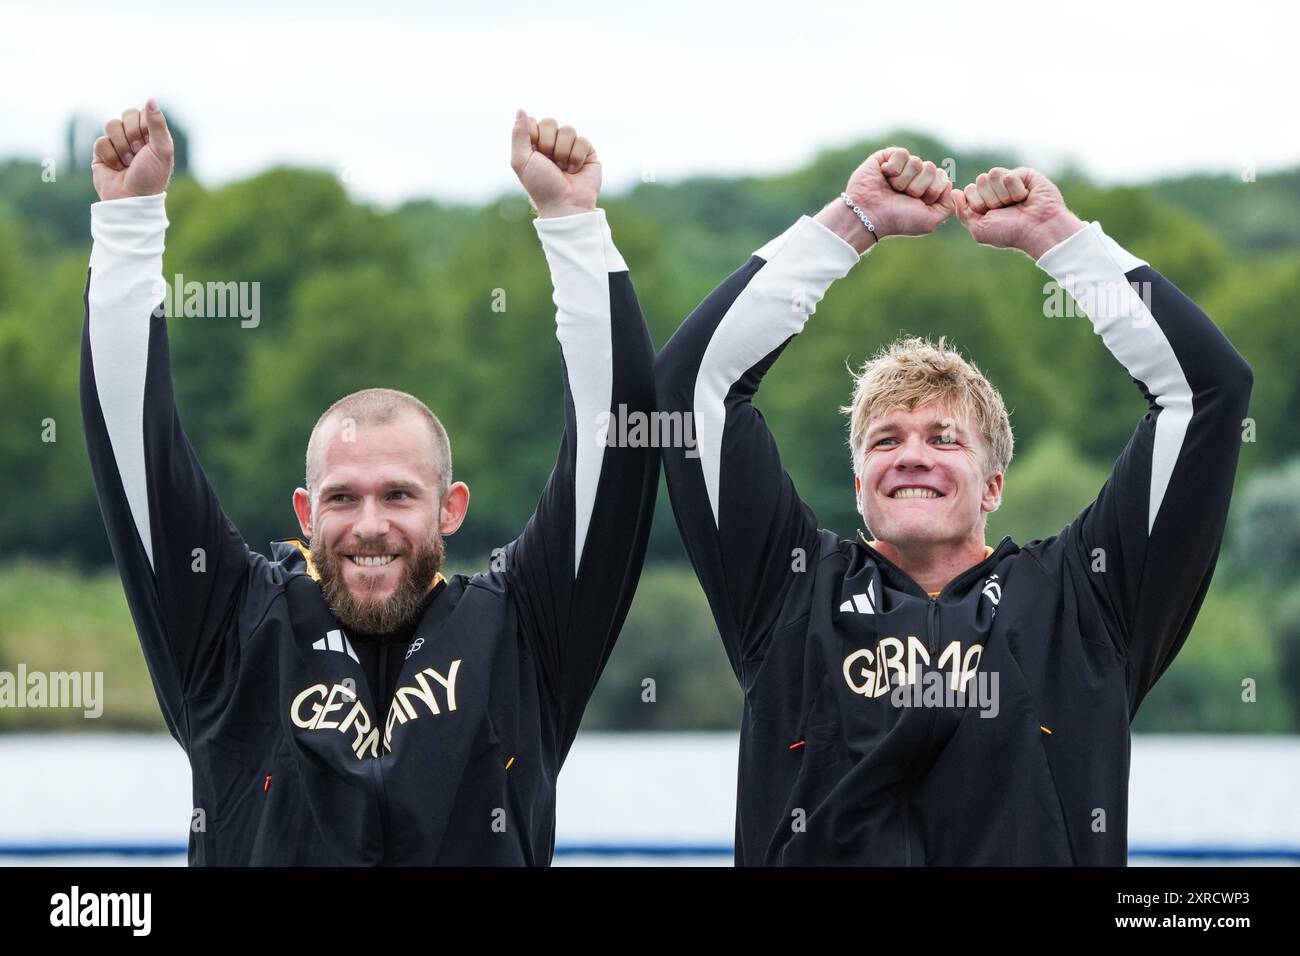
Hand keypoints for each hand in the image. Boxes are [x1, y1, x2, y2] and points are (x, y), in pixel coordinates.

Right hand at [92, 99, 173, 200]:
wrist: (131, 199)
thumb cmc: (151, 176)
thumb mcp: (162, 150)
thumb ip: (157, 124)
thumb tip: (151, 99)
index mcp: (151, 134)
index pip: (140, 112)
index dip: (142, 127)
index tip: (148, 145)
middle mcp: (134, 136)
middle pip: (124, 116)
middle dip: (131, 137)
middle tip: (137, 155)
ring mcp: (117, 143)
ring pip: (110, 125)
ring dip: (121, 148)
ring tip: (128, 163)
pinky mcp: (102, 152)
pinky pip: (100, 141)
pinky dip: (110, 156)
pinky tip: (116, 168)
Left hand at [510, 110, 599, 217]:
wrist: (565, 204)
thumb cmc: (541, 186)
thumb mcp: (521, 160)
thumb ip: (519, 133)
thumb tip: (520, 108)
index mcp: (535, 144)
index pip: (533, 122)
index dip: (534, 136)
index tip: (535, 155)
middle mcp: (552, 143)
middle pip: (550, 122)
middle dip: (549, 144)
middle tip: (550, 164)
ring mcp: (570, 147)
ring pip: (568, 130)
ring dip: (563, 153)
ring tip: (563, 169)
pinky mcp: (587, 152)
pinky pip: (582, 140)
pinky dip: (576, 157)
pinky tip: (575, 171)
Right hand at [815, 147, 954, 252]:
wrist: (869, 215)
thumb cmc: (897, 220)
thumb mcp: (930, 221)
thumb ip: (948, 205)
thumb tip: (950, 184)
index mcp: (926, 190)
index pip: (943, 178)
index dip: (932, 191)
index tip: (918, 203)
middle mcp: (915, 177)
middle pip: (932, 169)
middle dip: (918, 187)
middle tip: (902, 197)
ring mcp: (901, 167)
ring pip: (917, 162)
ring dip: (903, 180)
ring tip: (891, 189)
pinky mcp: (887, 157)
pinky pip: (902, 154)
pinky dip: (893, 168)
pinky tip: (884, 177)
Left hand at [952, 166, 1085, 258]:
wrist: (1037, 230)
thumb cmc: (1009, 233)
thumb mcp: (979, 229)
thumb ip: (963, 212)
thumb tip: (954, 192)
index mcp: (984, 201)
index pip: (968, 190)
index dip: (978, 204)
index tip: (991, 215)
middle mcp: (996, 190)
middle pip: (979, 181)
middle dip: (991, 199)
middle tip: (1006, 210)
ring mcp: (1010, 180)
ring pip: (993, 174)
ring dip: (1003, 194)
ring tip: (1016, 203)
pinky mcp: (1024, 174)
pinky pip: (1009, 174)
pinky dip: (1016, 189)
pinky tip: (1026, 197)